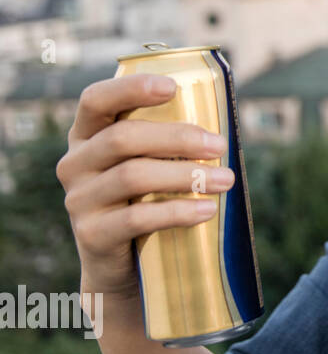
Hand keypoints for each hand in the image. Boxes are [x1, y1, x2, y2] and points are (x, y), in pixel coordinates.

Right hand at [55, 73, 232, 300]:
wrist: (120, 266)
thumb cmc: (144, 201)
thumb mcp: (148, 166)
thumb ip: (169, 144)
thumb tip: (226, 128)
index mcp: (87, 136)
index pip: (95, 100)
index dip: (130, 89)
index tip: (172, 87)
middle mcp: (75, 164)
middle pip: (122, 138)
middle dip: (177, 138)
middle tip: (220, 145)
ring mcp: (79, 200)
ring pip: (132, 176)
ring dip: (186, 175)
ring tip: (226, 180)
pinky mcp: (91, 235)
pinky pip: (136, 218)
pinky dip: (177, 211)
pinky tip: (207, 209)